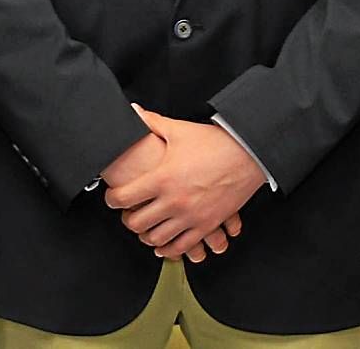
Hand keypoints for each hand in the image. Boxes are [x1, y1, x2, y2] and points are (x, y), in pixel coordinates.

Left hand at [103, 107, 265, 259]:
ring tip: (145, 227)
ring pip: (156, 239)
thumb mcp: (179, 130)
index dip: (112, 199)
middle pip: (136, 223)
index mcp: (162, 178)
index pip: (123, 198)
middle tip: (128, 212)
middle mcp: (174, 201)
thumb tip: (132, 111)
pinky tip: (164, 243)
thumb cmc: (213, 143)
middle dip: (128, 219)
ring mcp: (190, 216)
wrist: (248, 155)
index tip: (112, 197)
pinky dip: (169, 249)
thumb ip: (151, 122)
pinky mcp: (206, 226)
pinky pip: (182, 247)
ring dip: (146, 235)